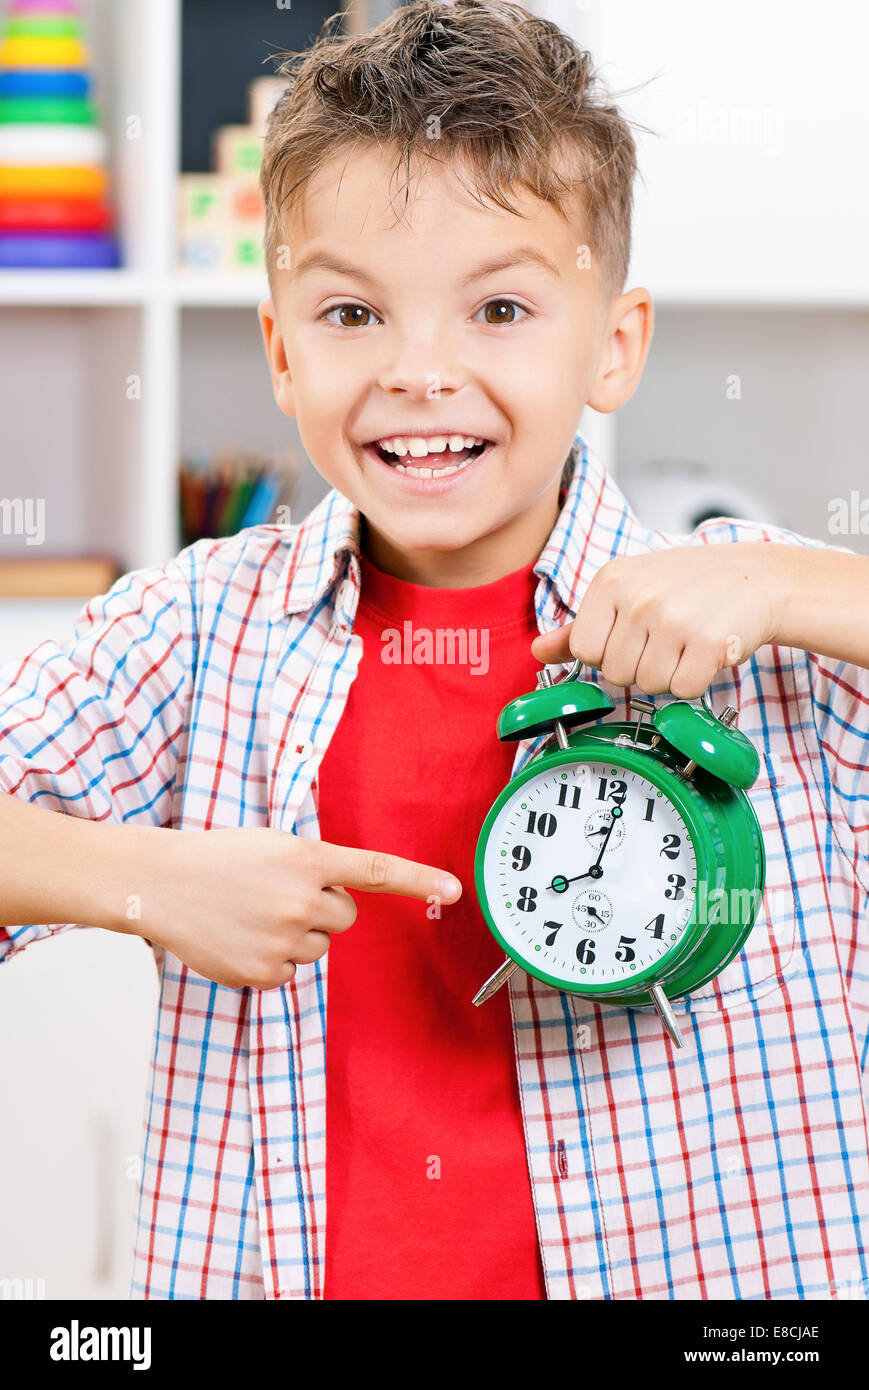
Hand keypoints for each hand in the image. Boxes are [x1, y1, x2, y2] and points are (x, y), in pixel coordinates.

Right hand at [115, 824, 461, 990]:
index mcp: (307, 858)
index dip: (419, 880)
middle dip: (321, 908)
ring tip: (251, 913)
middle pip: (344, 917)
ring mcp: (283, 939)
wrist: (160, 884)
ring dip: (295, 934)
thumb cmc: (218, 859)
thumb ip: (313, 868)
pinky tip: (240, 938)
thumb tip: (341, 904)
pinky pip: (290, 972)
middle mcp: (301, 899)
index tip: (455, 889)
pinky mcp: (264, 973)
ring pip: (318, 946)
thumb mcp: (273, 845)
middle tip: (276, 894)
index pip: (376, 871)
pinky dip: (271, 959)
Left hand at [531, 542, 786, 697]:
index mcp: (611, 580)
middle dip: (639, 667)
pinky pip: (683, 691)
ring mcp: (675, 619)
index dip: (607, 653)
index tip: (631, 636)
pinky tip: (705, 653)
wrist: (755, 578)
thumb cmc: (686, 585)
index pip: (583, 650)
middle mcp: (639, 597)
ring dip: (668, 676)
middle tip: (666, 639)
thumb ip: (581, 625)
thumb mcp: (627, 590)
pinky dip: (695, 682)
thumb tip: (537, 651)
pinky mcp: (710, 643)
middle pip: (614, 674)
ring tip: (686, 644)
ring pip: (648, 685)